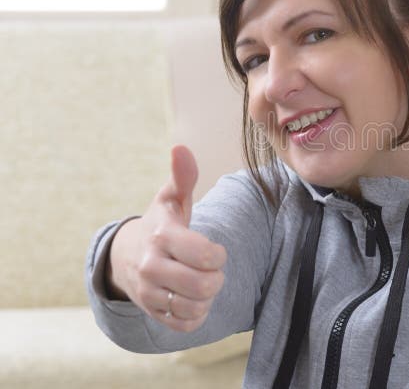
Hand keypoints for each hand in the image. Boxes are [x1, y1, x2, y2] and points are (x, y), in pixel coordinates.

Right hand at [108, 145, 226, 332]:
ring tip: (202, 282)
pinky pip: (185, 325)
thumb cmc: (160, 223)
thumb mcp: (171, 198)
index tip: (214, 250)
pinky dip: (196, 316)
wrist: (124, 256)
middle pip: (205, 285)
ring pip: (196, 307)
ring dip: (207, 297)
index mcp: (162, 237)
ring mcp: (149, 292)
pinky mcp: (152, 312)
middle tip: (210, 269)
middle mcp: (152, 267)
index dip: (219, 254)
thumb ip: (182, 176)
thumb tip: (181, 148)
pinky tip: (193, 299)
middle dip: (216, 277)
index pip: (206, 256)